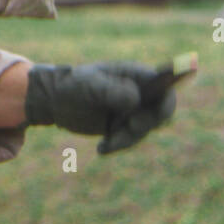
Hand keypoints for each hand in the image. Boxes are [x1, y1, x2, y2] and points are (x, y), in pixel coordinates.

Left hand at [24, 62, 177, 153]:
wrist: (55, 100)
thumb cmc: (73, 85)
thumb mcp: (90, 85)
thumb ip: (112, 90)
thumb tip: (136, 99)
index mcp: (136, 75)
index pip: (164, 86)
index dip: (167, 101)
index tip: (157, 114)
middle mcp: (139, 92)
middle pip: (159, 113)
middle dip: (145, 125)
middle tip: (129, 127)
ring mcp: (132, 110)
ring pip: (144, 130)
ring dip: (127, 140)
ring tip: (105, 144)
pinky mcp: (123, 126)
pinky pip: (130, 140)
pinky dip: (117, 146)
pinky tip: (101, 148)